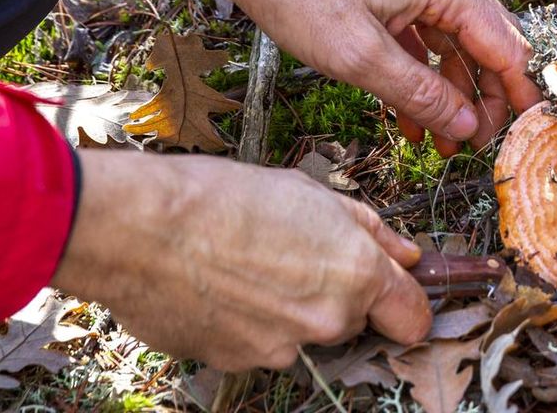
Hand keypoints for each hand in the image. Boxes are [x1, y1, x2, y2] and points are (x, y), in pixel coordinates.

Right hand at [53, 149, 428, 368]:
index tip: (396, 296)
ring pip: (301, 334)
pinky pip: (257, 343)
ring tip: (246, 264)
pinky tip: (220, 285)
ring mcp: (279, 349)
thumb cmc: (224, 198)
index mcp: (356, 274)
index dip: (405, 305)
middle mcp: (325, 321)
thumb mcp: (310, 193)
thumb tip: (405, 254)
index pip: (413, 318)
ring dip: (286, 309)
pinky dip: (246, 323)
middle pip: (351, 321)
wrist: (143, 229)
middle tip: (294, 253)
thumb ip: (369, 230)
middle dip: (335, 294)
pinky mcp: (236, 364)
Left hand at [174, 0, 541, 155]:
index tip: (518, 136)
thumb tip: (467, 124)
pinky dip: (418, 77)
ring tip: (442, 145)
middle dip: (483, 100)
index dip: (515, 95)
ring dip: (448, 94)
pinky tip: (410, 117)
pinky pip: (417, 38)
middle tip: (476, 148)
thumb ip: (418, 92)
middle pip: (483, 46)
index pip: (504, 47)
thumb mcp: (358, 55)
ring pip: (448, 46)